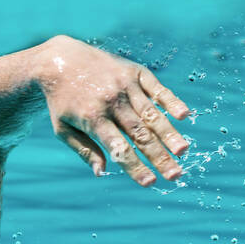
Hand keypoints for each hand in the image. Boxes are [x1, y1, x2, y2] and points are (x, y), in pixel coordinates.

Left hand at [33, 35, 189, 186]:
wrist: (60, 60)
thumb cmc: (61, 101)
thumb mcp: (63, 129)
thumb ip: (83, 150)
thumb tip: (101, 172)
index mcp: (93, 118)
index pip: (120, 148)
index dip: (136, 167)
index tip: (150, 183)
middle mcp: (111, 101)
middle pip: (140, 134)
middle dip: (159, 156)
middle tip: (175, 175)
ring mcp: (124, 85)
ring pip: (152, 113)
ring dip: (170, 134)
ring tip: (183, 151)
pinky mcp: (134, 71)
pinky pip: (156, 88)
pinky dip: (171, 101)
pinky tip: (184, 115)